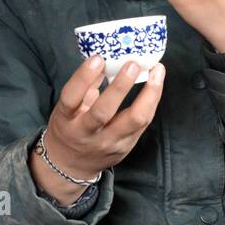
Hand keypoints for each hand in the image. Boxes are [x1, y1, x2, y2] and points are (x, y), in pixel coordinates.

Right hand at [34, 54, 164, 202]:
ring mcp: (108, 143)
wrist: (71, 165)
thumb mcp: (67, 109)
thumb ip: (84, 87)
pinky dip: (151, 101)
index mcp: (66, 120)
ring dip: (149, 94)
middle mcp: (86, 133)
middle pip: (103, 112)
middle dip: (121, 86)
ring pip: (134, 120)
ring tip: (157, 71)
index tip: (98, 58)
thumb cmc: (70, 128)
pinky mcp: (125, 147)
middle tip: (133, 64)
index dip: (83, 77)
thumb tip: (104, 59)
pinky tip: (156, 84)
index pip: (72, 98)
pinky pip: (142, 123)